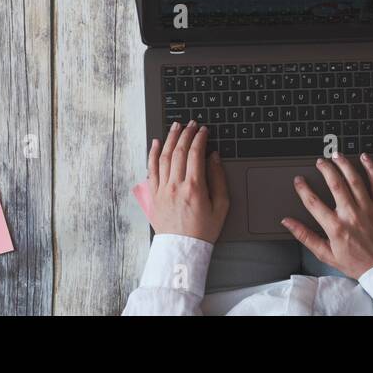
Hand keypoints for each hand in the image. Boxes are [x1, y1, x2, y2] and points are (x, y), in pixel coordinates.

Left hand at [147, 121, 229, 242]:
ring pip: (164, 157)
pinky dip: (153, 154)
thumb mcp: (221, 206)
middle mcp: (176, 186)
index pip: (195, 154)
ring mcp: (162, 190)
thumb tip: (214, 157)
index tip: (203, 130)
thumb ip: (218, 179)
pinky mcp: (153, 195)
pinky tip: (156, 143)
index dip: (200, 138)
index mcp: (194, 188)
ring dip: (170, 139)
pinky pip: (151, 169)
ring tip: (175, 126)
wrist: (182, 248)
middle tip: (191, 124)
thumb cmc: (203, 230)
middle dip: (186, 134)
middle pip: (179, 151)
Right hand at [282, 152, 372, 278]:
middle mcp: (351, 215)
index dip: (303, 189)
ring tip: (336, 155)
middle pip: (335, 184)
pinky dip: (370, 168)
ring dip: (344, 164)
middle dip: (325, 169)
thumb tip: (288, 223)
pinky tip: (364, 158)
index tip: (299, 180)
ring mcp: (368, 209)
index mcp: (336, 228)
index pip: (313, 203)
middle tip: (320, 161)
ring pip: (354, 179)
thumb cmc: (357, 263)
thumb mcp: (326, 255)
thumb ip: (306, 236)